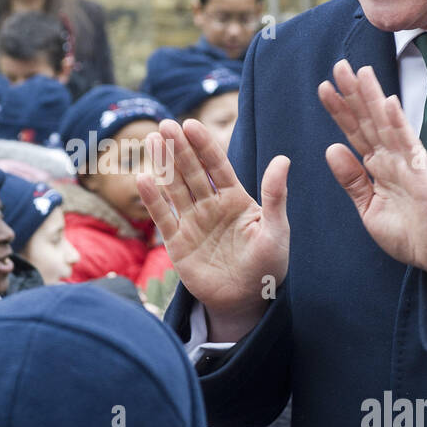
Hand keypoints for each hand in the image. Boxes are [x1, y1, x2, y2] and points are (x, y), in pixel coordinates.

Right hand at [136, 118, 289, 341]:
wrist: (247, 301)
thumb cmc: (268, 265)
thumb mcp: (276, 230)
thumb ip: (275, 196)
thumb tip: (283, 158)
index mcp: (235, 199)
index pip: (216, 166)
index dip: (204, 145)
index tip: (191, 125)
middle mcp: (211, 206)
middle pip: (191, 172)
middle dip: (179, 149)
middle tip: (166, 125)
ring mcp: (192, 222)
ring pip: (174, 188)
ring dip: (163, 165)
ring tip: (153, 140)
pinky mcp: (177, 243)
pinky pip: (163, 217)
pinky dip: (153, 199)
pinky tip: (144, 178)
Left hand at [321, 60, 426, 282]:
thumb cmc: (406, 235)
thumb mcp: (368, 208)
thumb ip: (352, 180)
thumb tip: (332, 149)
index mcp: (378, 167)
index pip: (355, 132)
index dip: (340, 110)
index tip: (324, 87)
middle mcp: (392, 159)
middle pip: (368, 120)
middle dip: (354, 93)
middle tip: (339, 65)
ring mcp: (407, 163)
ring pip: (386, 124)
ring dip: (373, 98)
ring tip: (359, 72)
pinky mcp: (422, 174)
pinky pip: (408, 145)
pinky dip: (399, 124)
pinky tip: (389, 103)